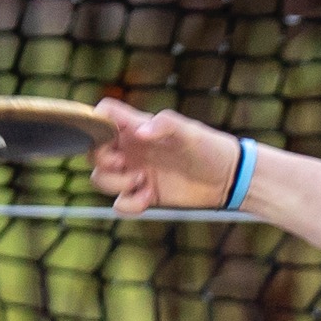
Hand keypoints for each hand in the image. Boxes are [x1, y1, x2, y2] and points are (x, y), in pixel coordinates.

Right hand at [89, 98, 242, 214]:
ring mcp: (135, 172)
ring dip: (115, 183)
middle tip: (125, 165)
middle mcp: (131, 149)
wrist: (227, 178)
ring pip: (101, 179)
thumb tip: (140, 132)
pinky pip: (120, 204)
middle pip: (93, 153)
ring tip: (143, 182)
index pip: (102, 115)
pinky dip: (128, 204)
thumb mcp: (189, 131)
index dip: (94, 123)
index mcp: (135, 127)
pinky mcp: (144, 195)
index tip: (108, 137)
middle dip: (103, 161)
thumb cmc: (208, 147)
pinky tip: (148, 198)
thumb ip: (164, 125)